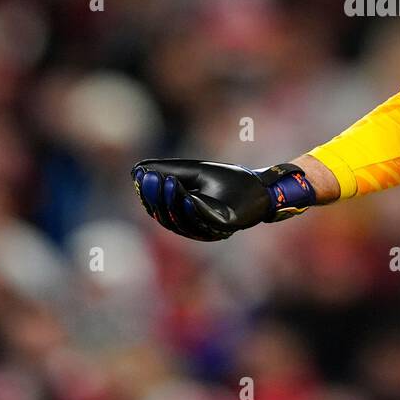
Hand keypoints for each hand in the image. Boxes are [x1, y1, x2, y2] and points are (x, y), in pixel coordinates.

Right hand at [131, 159, 314, 240]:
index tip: (141, 177)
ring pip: (183, 221)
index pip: (159, 208)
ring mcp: (209, 229)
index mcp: (184, 214)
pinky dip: (192, 209)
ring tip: (165, 181)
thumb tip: (138, 170)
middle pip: (167, 217)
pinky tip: (184, 196)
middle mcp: (194, 226)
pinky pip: (204, 220)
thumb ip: (169, 171)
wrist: (261, 185)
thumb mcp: (195, 172)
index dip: (148, 195)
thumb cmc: (229, 180)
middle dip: (156, 197)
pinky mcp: (225, 226)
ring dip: (171, 202)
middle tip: (150, 178)